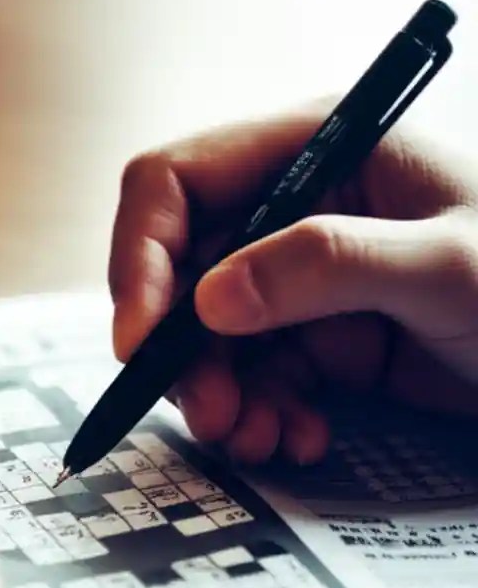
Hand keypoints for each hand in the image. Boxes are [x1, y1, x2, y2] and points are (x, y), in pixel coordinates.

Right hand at [111, 106, 477, 464]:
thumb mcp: (447, 266)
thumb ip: (328, 267)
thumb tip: (208, 300)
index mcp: (314, 148)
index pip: (177, 182)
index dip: (143, 255)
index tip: (139, 338)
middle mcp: (292, 206)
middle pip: (182, 268)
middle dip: (183, 348)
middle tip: (208, 413)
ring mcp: (301, 274)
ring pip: (208, 332)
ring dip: (219, 392)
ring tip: (257, 438)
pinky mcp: (315, 332)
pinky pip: (251, 372)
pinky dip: (260, 411)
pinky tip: (298, 436)